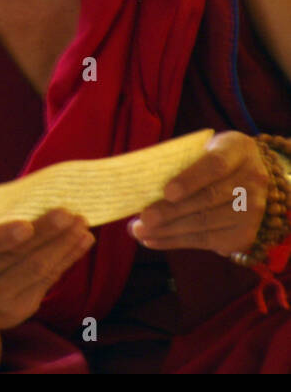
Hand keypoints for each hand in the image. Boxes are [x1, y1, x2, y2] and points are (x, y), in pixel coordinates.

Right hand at [0, 209, 93, 337]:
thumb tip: (18, 196)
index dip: (1, 237)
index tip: (26, 225)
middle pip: (15, 258)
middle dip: (45, 234)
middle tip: (67, 213)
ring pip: (36, 270)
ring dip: (63, 245)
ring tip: (81, 224)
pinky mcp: (17, 310)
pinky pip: (47, 280)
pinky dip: (66, 258)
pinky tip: (81, 241)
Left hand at [130, 130, 266, 255]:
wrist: (244, 179)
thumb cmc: (208, 160)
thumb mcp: (198, 149)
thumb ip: (175, 163)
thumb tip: (138, 185)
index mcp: (238, 150)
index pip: (215, 165)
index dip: (191, 179)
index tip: (167, 192)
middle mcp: (253, 180)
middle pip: (208, 198)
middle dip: (171, 211)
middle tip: (143, 218)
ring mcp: (253, 210)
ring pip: (204, 223)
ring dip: (167, 230)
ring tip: (139, 231)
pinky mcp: (244, 234)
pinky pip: (205, 240)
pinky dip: (174, 241)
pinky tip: (152, 240)